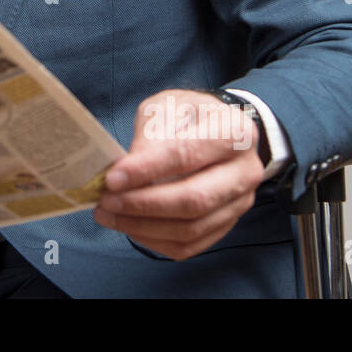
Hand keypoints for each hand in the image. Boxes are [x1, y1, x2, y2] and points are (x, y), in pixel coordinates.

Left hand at [93, 88, 263, 259]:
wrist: (221, 131)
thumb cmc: (189, 116)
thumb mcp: (167, 106)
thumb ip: (150, 134)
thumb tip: (127, 171)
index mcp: (233, 132)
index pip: (186, 155)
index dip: (146, 170)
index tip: (112, 179)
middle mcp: (245, 171)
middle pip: (194, 200)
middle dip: (143, 204)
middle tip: (106, 201)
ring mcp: (240, 202)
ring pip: (190, 229)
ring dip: (143, 227)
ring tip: (108, 214)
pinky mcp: (228, 224)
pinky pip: (191, 245)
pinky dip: (155, 241)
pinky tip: (130, 226)